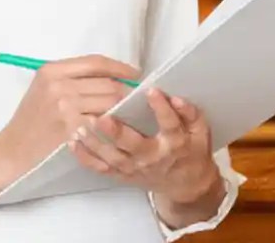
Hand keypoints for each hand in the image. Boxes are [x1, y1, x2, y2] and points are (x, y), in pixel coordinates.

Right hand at [0, 54, 140, 185]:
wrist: (11, 151)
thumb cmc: (30, 120)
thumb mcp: (45, 89)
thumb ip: (73, 78)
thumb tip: (113, 76)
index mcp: (52, 70)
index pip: (96, 62)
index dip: (120, 67)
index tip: (136, 74)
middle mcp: (58, 85)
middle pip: (107, 83)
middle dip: (127, 91)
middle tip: (137, 99)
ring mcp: (64, 107)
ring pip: (110, 103)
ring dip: (124, 110)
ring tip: (131, 114)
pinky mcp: (69, 129)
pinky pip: (102, 123)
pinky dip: (113, 126)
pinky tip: (118, 130)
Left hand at [69, 87, 221, 206]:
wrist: (186, 185)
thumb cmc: (192, 152)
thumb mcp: (201, 132)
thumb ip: (191, 114)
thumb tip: (177, 98)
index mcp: (175, 143)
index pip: (170, 124)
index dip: (161, 108)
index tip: (151, 90)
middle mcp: (153, 157)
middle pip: (134, 145)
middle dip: (117, 132)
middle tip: (102, 117)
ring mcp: (135, 168)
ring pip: (112, 158)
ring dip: (95, 144)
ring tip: (81, 127)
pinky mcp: (123, 175)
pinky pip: (101, 168)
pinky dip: (86, 158)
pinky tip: (73, 143)